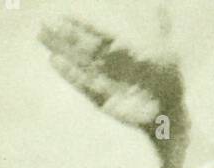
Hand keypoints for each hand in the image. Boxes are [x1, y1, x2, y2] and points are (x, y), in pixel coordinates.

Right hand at [39, 8, 189, 167]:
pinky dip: (70, 73)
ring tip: (42, 38)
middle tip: (44, 24)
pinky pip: (84, 84)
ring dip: (62, 50)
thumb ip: (159, 27)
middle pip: (83, 46)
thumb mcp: (166, 52)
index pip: (98, 34)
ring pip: (79, 62)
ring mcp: (106, 81)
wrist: (171, 111)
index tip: (65, 15)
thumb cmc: (168, 80)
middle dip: (65, 36)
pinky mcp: (104, 100)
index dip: (83, 25)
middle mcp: (111, 64)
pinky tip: (55, 61)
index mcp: (123, 50)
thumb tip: (161, 6)